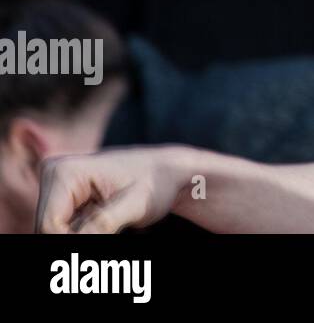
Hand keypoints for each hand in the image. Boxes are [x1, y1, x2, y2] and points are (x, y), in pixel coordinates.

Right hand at [37, 146, 191, 233]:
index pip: (50, 225)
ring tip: (112, 227)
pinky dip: (81, 234)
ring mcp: (57, 186)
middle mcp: (54, 175)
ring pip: (53, 231)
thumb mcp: (136, 205)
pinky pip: (62, 228)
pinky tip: (106, 227)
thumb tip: (78, 239)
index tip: (105, 236)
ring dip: (79, 237)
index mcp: (66, 171)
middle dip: (75, 240)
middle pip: (47, 230)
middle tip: (111, 232)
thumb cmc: (157, 182)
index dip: (71, 242)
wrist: (166, 172)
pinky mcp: (64, 198)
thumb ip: (105, 223)